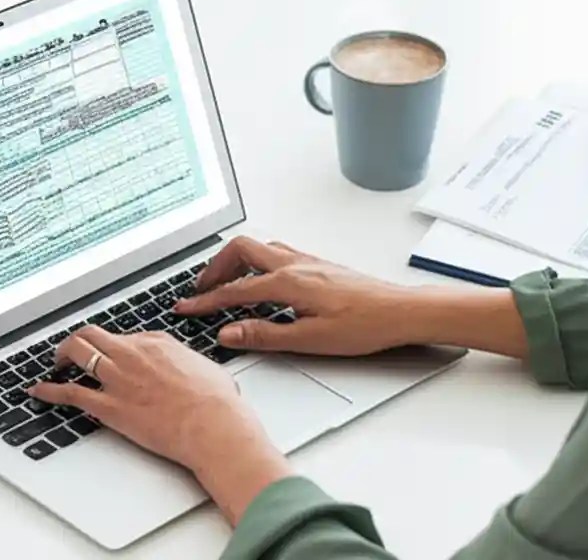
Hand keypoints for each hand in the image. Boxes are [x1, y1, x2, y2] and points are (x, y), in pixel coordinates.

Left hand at [27, 327, 291, 523]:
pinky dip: (49, 390)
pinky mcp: (109, 406)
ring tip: (55, 363)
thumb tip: (189, 370)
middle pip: (93, 334)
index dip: (113, 346)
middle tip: (71, 350)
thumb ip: (187, 364)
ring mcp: (118, 378)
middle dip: (78, 339)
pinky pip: (69, 392)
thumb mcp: (205, 368)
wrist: (213, 425)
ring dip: (61, 356)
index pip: (123, 336)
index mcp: (157, 342)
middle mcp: (133, 354)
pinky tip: (39, 390)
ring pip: (77, 352)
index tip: (109, 354)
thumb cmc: (217, 402)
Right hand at [175, 236, 428, 355]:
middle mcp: (295, 264)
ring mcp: (308, 261)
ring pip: (259, 248)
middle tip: (201, 289)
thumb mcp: (310, 339)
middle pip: (241, 251)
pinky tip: (262, 280)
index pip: (234, 290)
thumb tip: (230, 332)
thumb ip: (265, 334)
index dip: (206, 300)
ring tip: (225, 282)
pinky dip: (257, 262)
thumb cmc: (364, 326)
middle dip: (215, 268)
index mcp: (288, 282)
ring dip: (236, 261)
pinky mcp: (318, 265)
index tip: (186, 307)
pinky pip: (276, 253)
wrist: (401, 312)